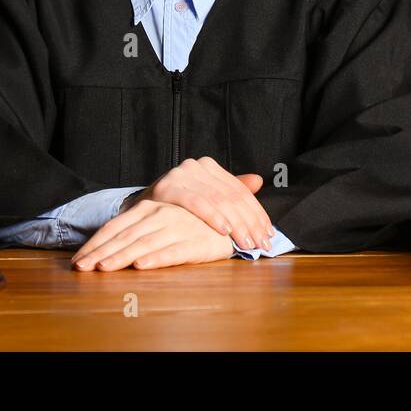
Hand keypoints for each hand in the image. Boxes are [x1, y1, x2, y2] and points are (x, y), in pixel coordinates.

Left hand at [70, 200, 235, 270]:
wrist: (231, 221)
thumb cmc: (190, 222)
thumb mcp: (160, 220)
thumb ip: (135, 229)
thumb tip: (103, 247)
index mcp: (150, 207)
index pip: (115, 226)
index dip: (95, 242)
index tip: (77, 260)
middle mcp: (161, 215)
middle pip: (125, 236)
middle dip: (100, 253)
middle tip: (80, 269)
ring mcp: (178, 228)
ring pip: (144, 244)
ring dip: (122, 257)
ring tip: (103, 268)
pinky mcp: (196, 243)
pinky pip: (173, 251)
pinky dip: (157, 258)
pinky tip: (141, 266)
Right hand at [118, 156, 273, 251]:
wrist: (140, 210)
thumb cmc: (177, 207)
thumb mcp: (206, 197)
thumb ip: (231, 189)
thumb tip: (259, 180)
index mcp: (209, 167)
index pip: (241, 192)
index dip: (257, 214)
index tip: (269, 235)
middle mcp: (197, 165)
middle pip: (233, 196)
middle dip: (250, 223)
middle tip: (262, 244)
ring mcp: (182, 174)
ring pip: (219, 200)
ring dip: (236, 224)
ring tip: (247, 243)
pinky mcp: (168, 186)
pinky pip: (196, 203)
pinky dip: (212, 216)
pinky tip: (225, 231)